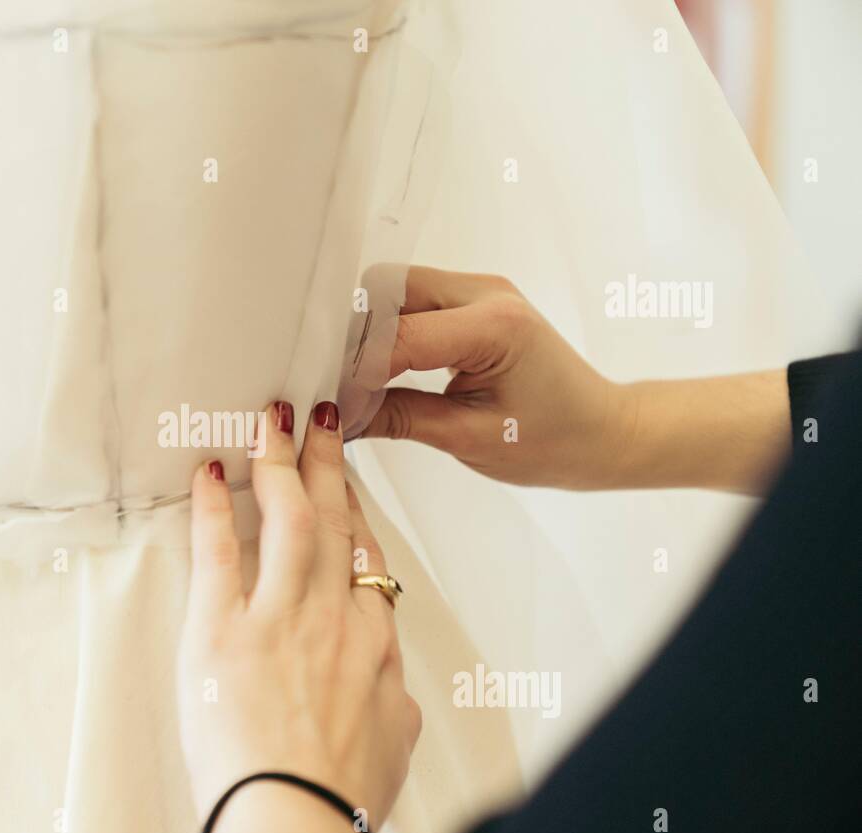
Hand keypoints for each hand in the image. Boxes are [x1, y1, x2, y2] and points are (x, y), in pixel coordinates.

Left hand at [178, 400, 420, 832]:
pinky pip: (219, 550)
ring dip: (278, 460)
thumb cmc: (341, 794)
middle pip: (332, 519)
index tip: (345, 485)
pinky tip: (208, 473)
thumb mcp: (396, 741)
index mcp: (374, 641)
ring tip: (269, 420)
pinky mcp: (222, 630)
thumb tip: (392, 681)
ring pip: (285, 516)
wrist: (298, 821)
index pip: (366, 556)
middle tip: (318, 419)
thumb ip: (393, 697)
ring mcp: (278, 617)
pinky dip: (213, 507)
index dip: (354, 510)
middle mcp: (333, 615)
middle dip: (325, 460)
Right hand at [360, 267, 630, 489]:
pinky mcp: (473, 302)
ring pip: (394, 289)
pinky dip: (389, 331)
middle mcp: (486, 293)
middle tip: (339, 386)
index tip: (334, 406)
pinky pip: (413, 301)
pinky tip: (383, 370)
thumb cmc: (554, 441)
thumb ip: (398, 418)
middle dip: (355, 336)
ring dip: (370, 331)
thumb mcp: (469, 439)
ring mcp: (480, 291)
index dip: (357, 373)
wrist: (602, 432)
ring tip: (359, 381)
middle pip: (387, 288)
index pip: (398, 336)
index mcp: (494, 325)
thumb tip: (339, 416)